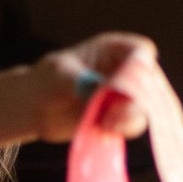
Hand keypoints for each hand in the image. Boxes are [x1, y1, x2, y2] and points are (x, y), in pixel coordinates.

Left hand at [31, 33, 155, 141]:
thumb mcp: (58, 75)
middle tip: (115, 112)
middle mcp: (125, 72)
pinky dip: (120, 131)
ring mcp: (123, 98)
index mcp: (115, 50)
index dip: (138, 68)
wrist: (35, 109)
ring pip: (142, 108)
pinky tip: (103, 131)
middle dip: (137, 98)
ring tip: (107, 124)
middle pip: (147, 82)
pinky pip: (128, 127)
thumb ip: (78, 81)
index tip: (122, 84)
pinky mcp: (117, 120)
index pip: (141, 52)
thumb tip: (97, 89)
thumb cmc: (46, 80)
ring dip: (130, 118)